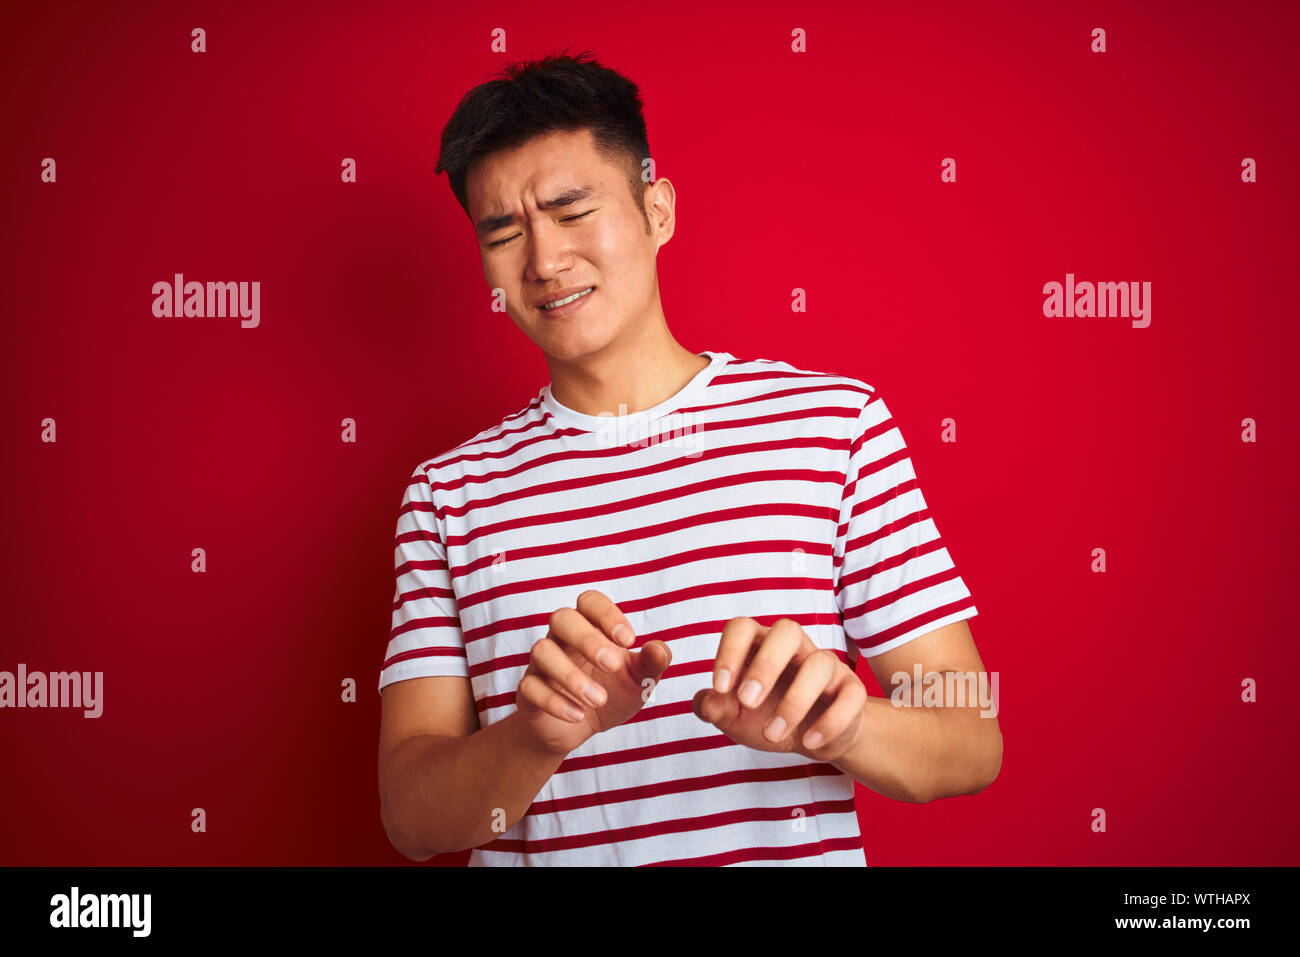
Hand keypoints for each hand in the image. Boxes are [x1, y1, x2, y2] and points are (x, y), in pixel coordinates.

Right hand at [515, 589, 671, 756]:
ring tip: (598, 699)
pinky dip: (554, 702)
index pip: (589, 601)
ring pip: (541, 650)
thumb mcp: (638, 681)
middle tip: (612, 666)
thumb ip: (652, 664)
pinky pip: (529, 687)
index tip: (629, 641)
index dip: (607, 614)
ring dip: (571, 676)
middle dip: (587, 639)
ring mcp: (541, 664)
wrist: (578, 730)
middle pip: (561, 617)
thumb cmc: (610, 694)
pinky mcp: (527, 691)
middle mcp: (562, 639)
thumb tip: (660, 648)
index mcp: (589, 627)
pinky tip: (578, 716)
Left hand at [692, 617, 866, 761]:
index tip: (720, 687)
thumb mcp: (735, 717)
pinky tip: (809, 742)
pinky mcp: (851, 689)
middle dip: (766, 665)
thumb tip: (706, 702)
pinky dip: (830, 721)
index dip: (729, 652)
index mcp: (760, 644)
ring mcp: (826, 665)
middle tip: (748, 702)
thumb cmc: (766, 716)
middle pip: (786, 630)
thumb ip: (714, 708)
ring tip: (774, 734)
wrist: (811, 738)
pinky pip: (850, 695)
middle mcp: (795, 647)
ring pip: (820, 663)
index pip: (743, 627)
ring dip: (795, 702)